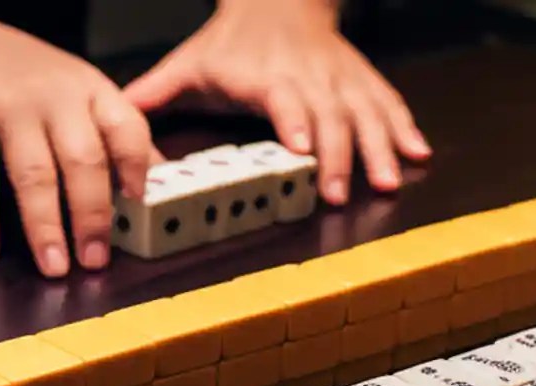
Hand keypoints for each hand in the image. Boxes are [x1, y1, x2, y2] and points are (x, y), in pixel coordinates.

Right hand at [0, 7, 158, 276]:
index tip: (138, 203)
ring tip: (54, 267)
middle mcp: (53, 98)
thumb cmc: (27, 81)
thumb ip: (116, 137)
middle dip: (92, 215)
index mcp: (91, 92)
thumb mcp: (79, 95)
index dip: (137, 166)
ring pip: (32, 174)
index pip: (126, 128)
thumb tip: (160, 182)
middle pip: (82, 160)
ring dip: (44, 226)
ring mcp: (6, 109)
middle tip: (95, 260)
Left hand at [123, 0, 430, 205]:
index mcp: (266, 77)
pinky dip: (405, 128)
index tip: (300, 149)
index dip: (294, 122)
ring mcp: (339, 81)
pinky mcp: (361, 83)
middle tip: (339, 192)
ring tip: (390, 181)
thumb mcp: (191, 63)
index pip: (283, 99)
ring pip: (365, 113)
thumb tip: (115, 123)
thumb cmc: (232, 42)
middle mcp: (308, 78)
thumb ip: (155, 95)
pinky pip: (388, 103)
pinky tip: (419, 153)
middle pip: (329, 116)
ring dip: (379, 149)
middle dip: (338, 156)